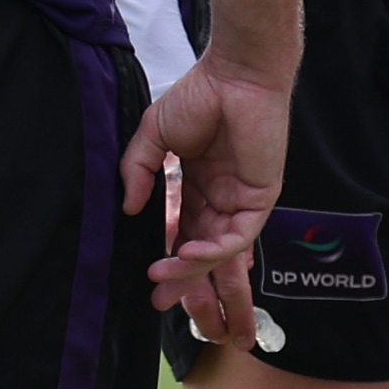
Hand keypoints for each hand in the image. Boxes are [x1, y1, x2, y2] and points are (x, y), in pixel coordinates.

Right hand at [123, 56, 289, 342]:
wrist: (234, 74)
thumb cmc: (200, 96)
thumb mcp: (154, 136)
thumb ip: (138, 172)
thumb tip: (129, 209)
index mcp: (198, 192)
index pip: (183, 241)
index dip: (170, 269)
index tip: (150, 293)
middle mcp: (220, 203)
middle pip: (207, 261)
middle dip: (195, 293)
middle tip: (168, 314)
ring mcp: (241, 203)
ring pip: (223, 257)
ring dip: (195, 275)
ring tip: (165, 286)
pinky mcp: (259, 198)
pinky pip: (236, 237)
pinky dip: (212, 251)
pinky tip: (186, 256)